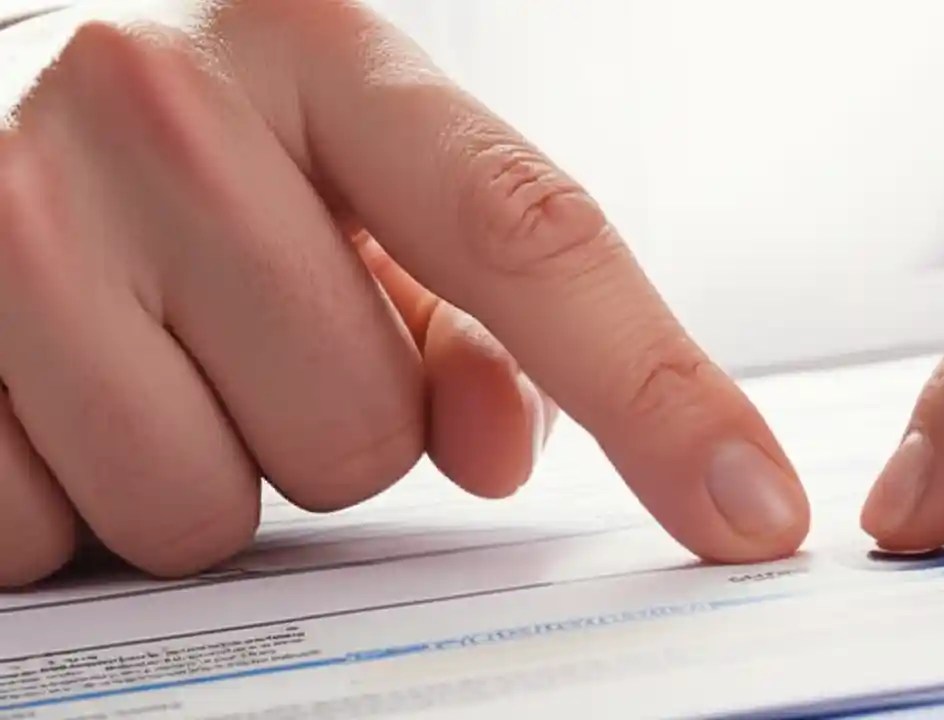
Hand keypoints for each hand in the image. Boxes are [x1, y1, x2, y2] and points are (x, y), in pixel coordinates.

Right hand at [0, 0, 808, 585]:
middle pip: (363, 435)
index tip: (752, 511)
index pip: (530, 238)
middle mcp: (155, 98)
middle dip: (321, 425)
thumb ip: (459, 311)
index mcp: (314, 44)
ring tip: (139, 356)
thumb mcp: (344, 187)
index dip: (658, 393)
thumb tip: (504, 454)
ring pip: (211, 509)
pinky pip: (58, 534)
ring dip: (200, 468)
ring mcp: (8, 214)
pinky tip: (44, 389)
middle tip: (239, 338)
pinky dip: (70, 498)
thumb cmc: (185, 157)